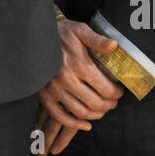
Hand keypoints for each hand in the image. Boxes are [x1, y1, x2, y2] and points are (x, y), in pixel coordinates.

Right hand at [36, 19, 124, 155]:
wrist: (35, 37)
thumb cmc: (60, 33)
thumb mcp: (80, 30)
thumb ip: (98, 40)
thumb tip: (114, 45)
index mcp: (79, 64)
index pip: (106, 89)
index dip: (117, 93)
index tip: (119, 91)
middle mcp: (66, 80)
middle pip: (96, 104)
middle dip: (109, 105)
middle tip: (113, 102)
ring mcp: (54, 89)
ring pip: (81, 112)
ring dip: (96, 115)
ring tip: (102, 110)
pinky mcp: (45, 95)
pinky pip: (61, 117)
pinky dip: (75, 124)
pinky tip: (86, 124)